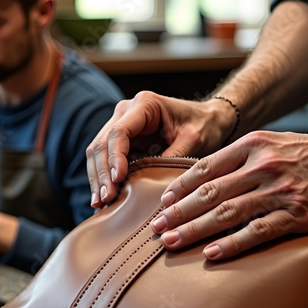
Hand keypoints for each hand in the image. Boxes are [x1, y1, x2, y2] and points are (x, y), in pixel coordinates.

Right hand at [85, 91, 234, 206]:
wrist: (210, 119)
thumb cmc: (205, 124)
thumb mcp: (194, 140)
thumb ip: (172, 157)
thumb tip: (150, 184)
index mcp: (144, 104)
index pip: (119, 132)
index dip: (115, 157)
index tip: (118, 179)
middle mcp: (127, 112)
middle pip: (102, 143)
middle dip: (102, 173)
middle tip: (105, 199)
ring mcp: (121, 125)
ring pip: (97, 152)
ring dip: (97, 178)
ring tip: (99, 203)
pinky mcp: (123, 141)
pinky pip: (105, 160)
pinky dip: (103, 179)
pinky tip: (102, 199)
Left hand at [151, 130, 307, 260]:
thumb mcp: (276, 143)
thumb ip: (244, 157)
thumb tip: (207, 179)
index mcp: (253, 145)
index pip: (206, 168)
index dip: (180, 187)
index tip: (162, 203)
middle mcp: (263, 166)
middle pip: (210, 192)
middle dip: (178, 212)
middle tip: (156, 228)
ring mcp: (280, 191)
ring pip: (227, 213)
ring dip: (195, 229)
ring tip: (172, 242)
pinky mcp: (298, 215)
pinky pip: (258, 232)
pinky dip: (232, 244)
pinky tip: (212, 253)